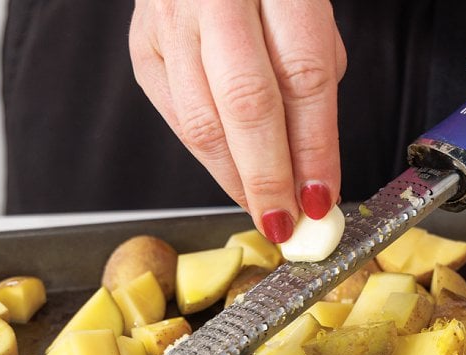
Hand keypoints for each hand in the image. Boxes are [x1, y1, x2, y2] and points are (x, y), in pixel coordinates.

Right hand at [129, 0, 346, 242]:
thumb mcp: (309, 9)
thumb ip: (314, 78)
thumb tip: (313, 168)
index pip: (303, 77)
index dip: (314, 148)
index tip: (323, 197)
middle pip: (246, 103)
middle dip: (270, 177)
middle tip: (287, 222)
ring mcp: (170, 19)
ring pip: (203, 120)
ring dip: (237, 179)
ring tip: (264, 210)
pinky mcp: (142, 44)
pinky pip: (177, 116)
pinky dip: (209, 157)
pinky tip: (234, 176)